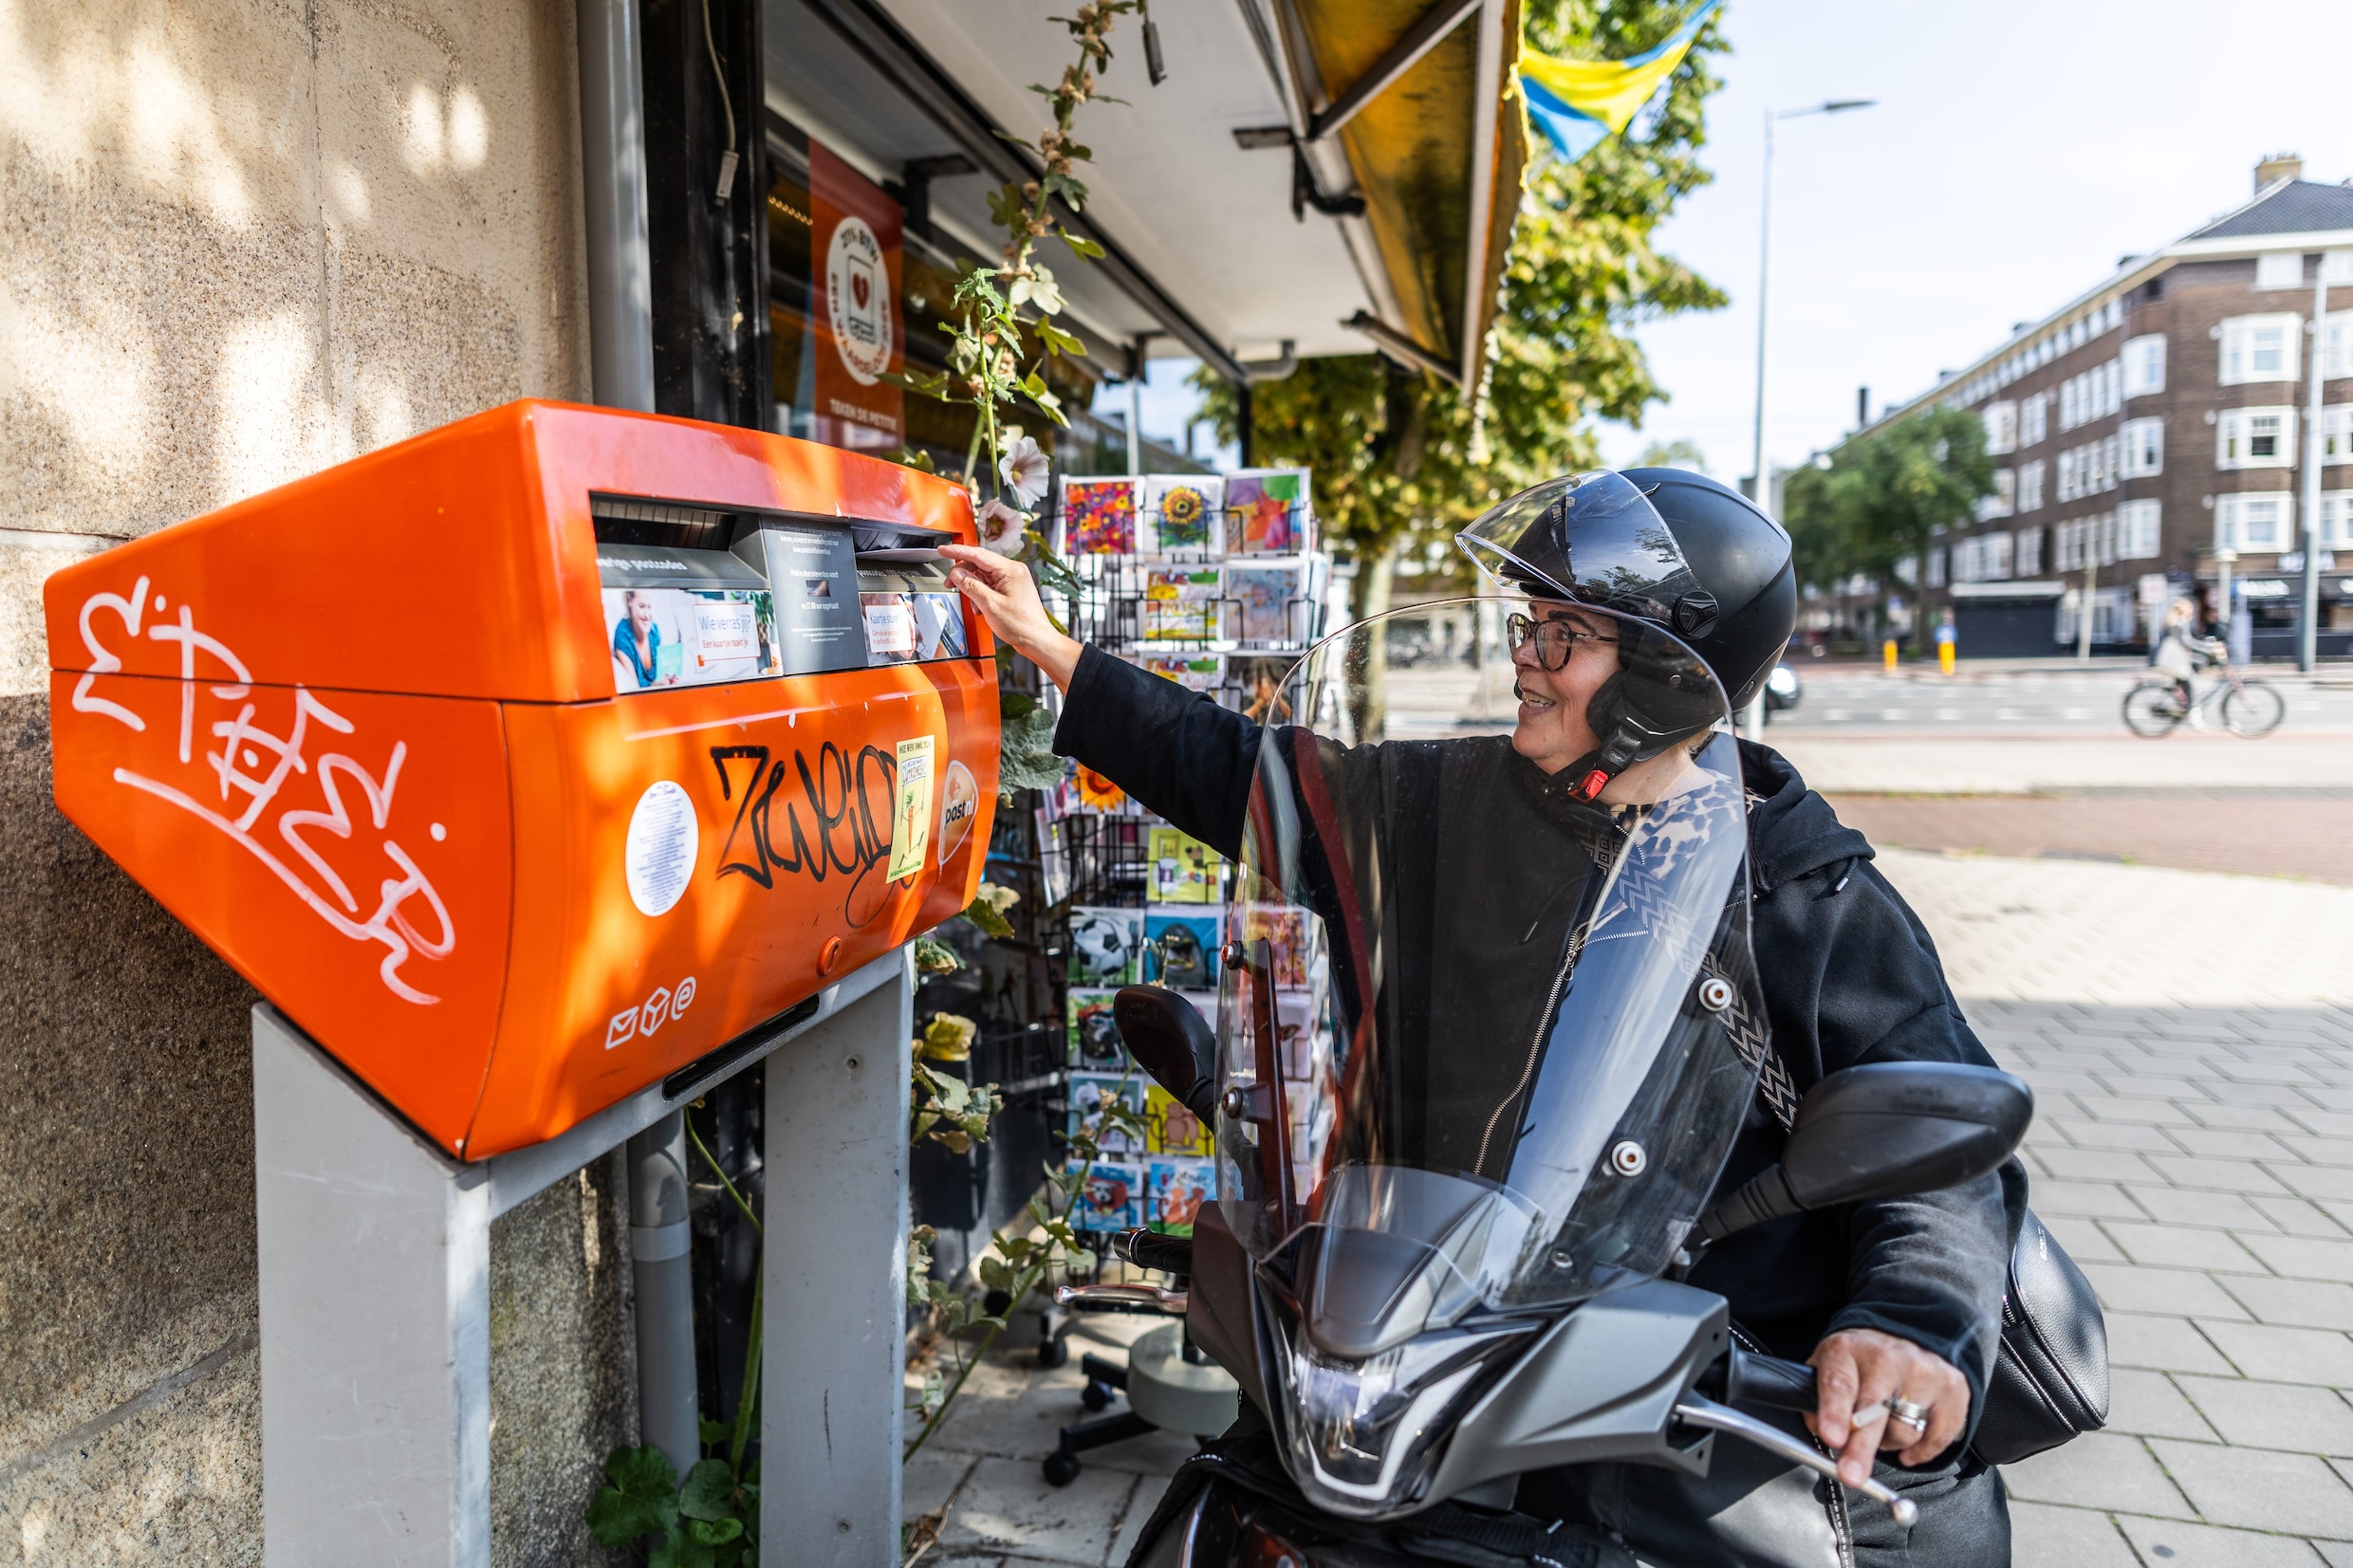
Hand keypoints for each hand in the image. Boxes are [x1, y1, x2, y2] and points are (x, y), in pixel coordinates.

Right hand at [940, 542, 1082, 690]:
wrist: (1036, 640)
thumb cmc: (1021, 625)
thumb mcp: (990, 605)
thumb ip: (971, 586)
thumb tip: (957, 574)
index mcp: (1010, 570)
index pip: (978, 554)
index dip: (957, 551)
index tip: (943, 550)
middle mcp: (1013, 571)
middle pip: (979, 565)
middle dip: (963, 575)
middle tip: (949, 584)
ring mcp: (1013, 580)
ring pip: (983, 576)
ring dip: (973, 589)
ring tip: (973, 604)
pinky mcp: (1011, 589)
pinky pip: (990, 586)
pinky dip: (981, 595)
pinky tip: (981, 608)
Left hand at [1805, 1328, 1968, 1483]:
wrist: (1902, 1334)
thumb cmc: (1859, 1360)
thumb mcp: (1826, 1367)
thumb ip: (1817, 1402)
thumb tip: (1828, 1440)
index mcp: (1846, 1351)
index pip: (1839, 1384)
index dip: (1835, 1413)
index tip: (1831, 1437)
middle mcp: (1885, 1358)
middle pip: (1875, 1409)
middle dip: (1862, 1446)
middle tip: (1852, 1474)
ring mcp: (1922, 1372)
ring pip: (1905, 1430)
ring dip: (1889, 1444)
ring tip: (1882, 1428)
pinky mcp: (1951, 1388)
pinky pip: (1937, 1437)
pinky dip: (1921, 1451)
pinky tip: (1908, 1446)